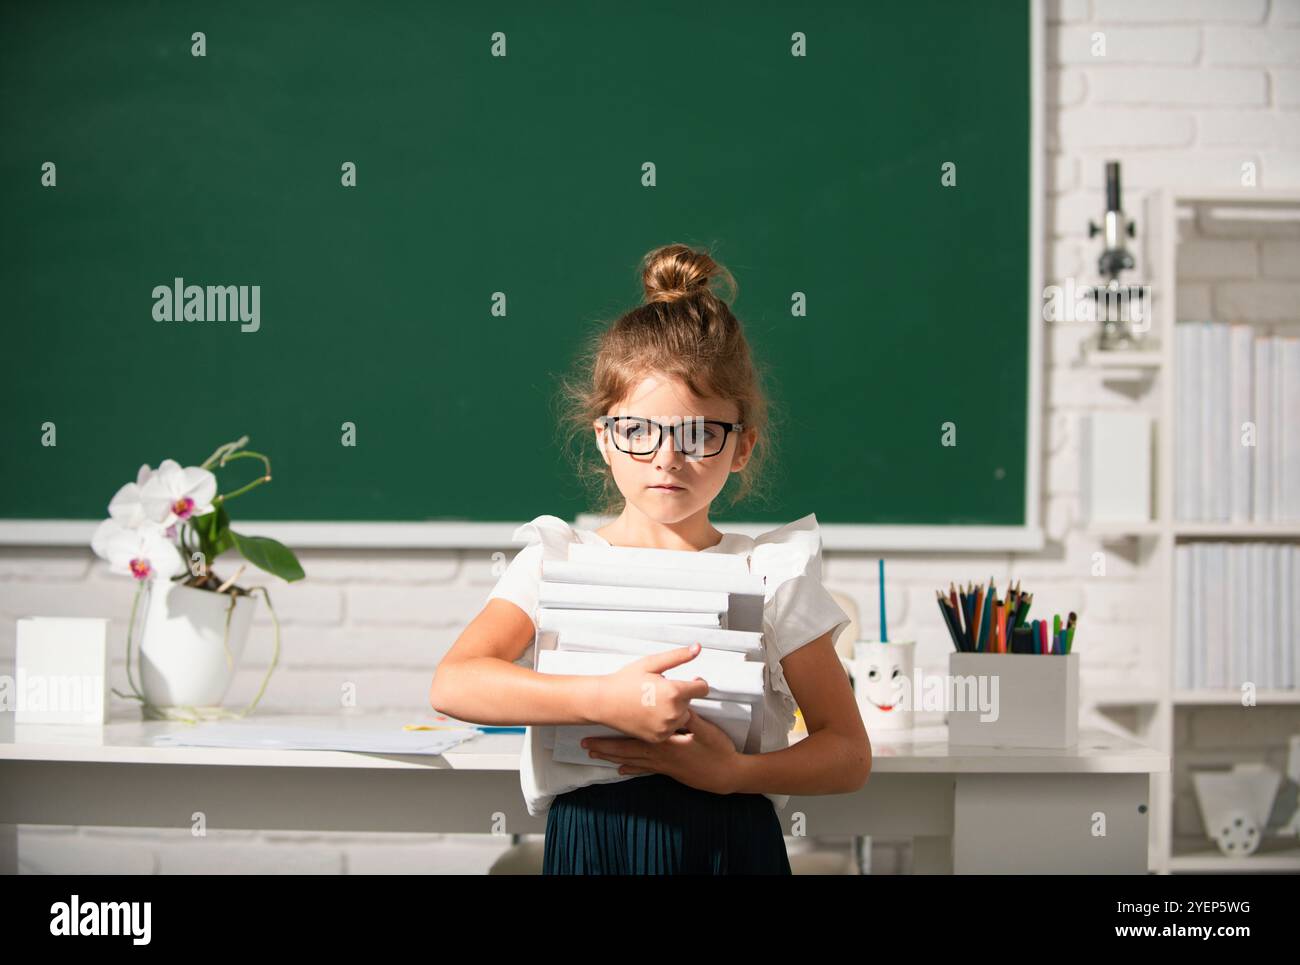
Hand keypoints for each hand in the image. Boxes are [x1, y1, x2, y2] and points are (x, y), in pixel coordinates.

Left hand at [583, 708, 742, 795]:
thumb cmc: (718, 752)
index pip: (633, 741)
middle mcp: (660, 756)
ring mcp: (664, 765)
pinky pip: (645, 770)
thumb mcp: (706, 731)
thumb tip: (678, 704)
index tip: (593, 734)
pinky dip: (632, 769)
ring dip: (613, 758)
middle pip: (627, 752)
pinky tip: (622, 770)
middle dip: (605, 749)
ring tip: (596, 755)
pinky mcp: (670, 771)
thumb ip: (691, 718)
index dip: (612, 738)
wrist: (727, 775)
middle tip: (586, 746)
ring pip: (633, 761)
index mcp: (665, 744)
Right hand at [592, 644, 710, 742]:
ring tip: (655, 702)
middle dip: (681, 695)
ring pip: (682, 717)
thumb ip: (678, 656)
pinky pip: (671, 729)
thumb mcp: (651, 663)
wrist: (604, 702)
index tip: (690, 681)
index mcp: (674, 692)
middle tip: (661, 690)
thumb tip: (697, 648)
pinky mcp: (659, 738)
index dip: (697, 683)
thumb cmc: (624, 682)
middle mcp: (673, 713)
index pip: (703, 689)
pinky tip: (651, 713)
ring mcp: (666, 727)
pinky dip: (665, 722)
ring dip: (675, 710)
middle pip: (691, 702)